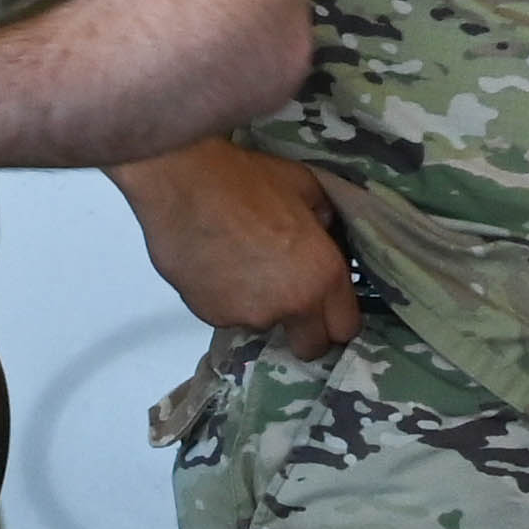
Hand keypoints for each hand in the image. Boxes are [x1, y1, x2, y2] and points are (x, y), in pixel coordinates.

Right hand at [115, 138, 354, 358]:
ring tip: (240, 267)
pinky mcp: (209, 314)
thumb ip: (324, 224)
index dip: (338, 318)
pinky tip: (214, 266)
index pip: (346, 328)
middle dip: (305, 331)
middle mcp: (289, 305)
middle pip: (309, 347)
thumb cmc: (248, 180)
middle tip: (290, 300)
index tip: (327, 306)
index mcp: (323, 276)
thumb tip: (324, 236)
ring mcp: (246, 314)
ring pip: (263, 325)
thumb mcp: (307, 190)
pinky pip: (226, 313)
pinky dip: (224, 297)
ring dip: (259, 306)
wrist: (183, 182)